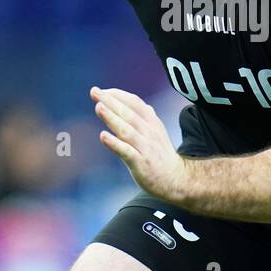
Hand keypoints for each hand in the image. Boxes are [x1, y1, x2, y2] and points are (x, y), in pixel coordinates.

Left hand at [90, 86, 188, 201]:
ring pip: (127, 130)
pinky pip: (127, 152)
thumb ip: (144, 118)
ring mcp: (145, 148)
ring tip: (98, 107)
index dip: (118, 95)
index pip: (135, 103)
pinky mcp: (141, 163)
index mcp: (152, 123)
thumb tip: (133, 103)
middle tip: (94, 91)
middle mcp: (149, 132)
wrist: (175, 180)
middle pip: (129, 113)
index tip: (102, 91)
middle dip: (111, 101)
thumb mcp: (156, 132)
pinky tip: (103, 136)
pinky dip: (115, 143)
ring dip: (112, 118)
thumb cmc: (160, 155)